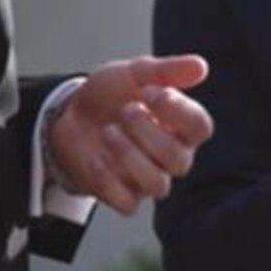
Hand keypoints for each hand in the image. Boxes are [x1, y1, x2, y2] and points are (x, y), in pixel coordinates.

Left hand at [48, 55, 214, 214]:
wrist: (69, 113)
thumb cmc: (110, 94)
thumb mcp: (134, 73)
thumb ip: (166, 71)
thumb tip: (201, 67)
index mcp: (180, 125)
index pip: (200, 128)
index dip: (179, 111)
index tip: (151, 91)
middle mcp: (170, 156)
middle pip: (179, 160)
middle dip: (150, 133)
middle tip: (126, 109)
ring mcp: (146, 178)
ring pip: (157, 185)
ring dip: (131, 156)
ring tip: (109, 131)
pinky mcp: (122, 195)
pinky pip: (128, 204)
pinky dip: (109, 182)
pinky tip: (96, 158)